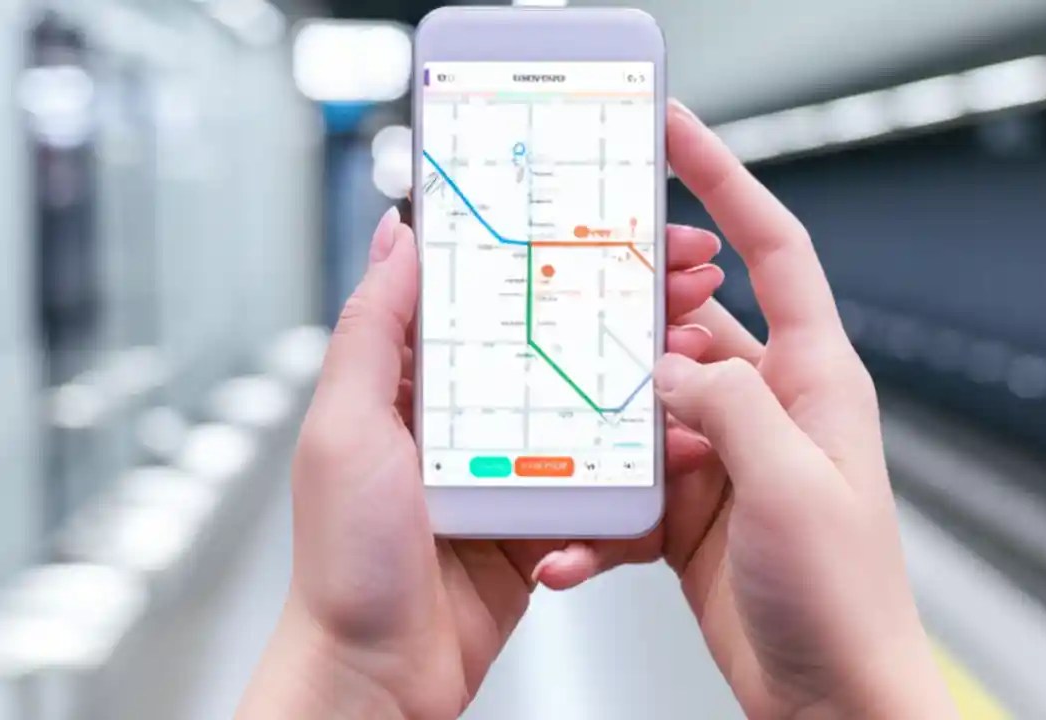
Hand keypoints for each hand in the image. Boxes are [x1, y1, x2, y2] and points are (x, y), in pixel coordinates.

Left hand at [236, 207, 724, 718]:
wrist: (378, 674)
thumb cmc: (346, 560)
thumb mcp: (345, 425)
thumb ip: (372, 329)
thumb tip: (397, 236)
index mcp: (419, 380)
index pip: (496, 290)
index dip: (556, 248)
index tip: (612, 221)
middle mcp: (471, 414)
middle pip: (562, 334)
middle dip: (630, 297)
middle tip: (688, 271)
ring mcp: (513, 464)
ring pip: (595, 397)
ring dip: (652, 364)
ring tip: (700, 339)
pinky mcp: (544, 513)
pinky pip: (606, 473)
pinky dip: (651, 451)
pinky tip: (687, 433)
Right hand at [535, 101, 957, 718]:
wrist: (832, 701)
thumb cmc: (844, 603)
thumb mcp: (791, 487)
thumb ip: (729, 406)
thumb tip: (671, 363)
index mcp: (814, 382)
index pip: (775, 252)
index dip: (727, 182)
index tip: (677, 135)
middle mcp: (770, 410)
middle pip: (691, 326)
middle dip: (631, 316)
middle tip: (571, 300)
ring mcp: (729, 461)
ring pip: (648, 405)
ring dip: (603, 427)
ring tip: (562, 445)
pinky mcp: (693, 512)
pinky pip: (633, 484)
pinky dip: (599, 508)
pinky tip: (577, 542)